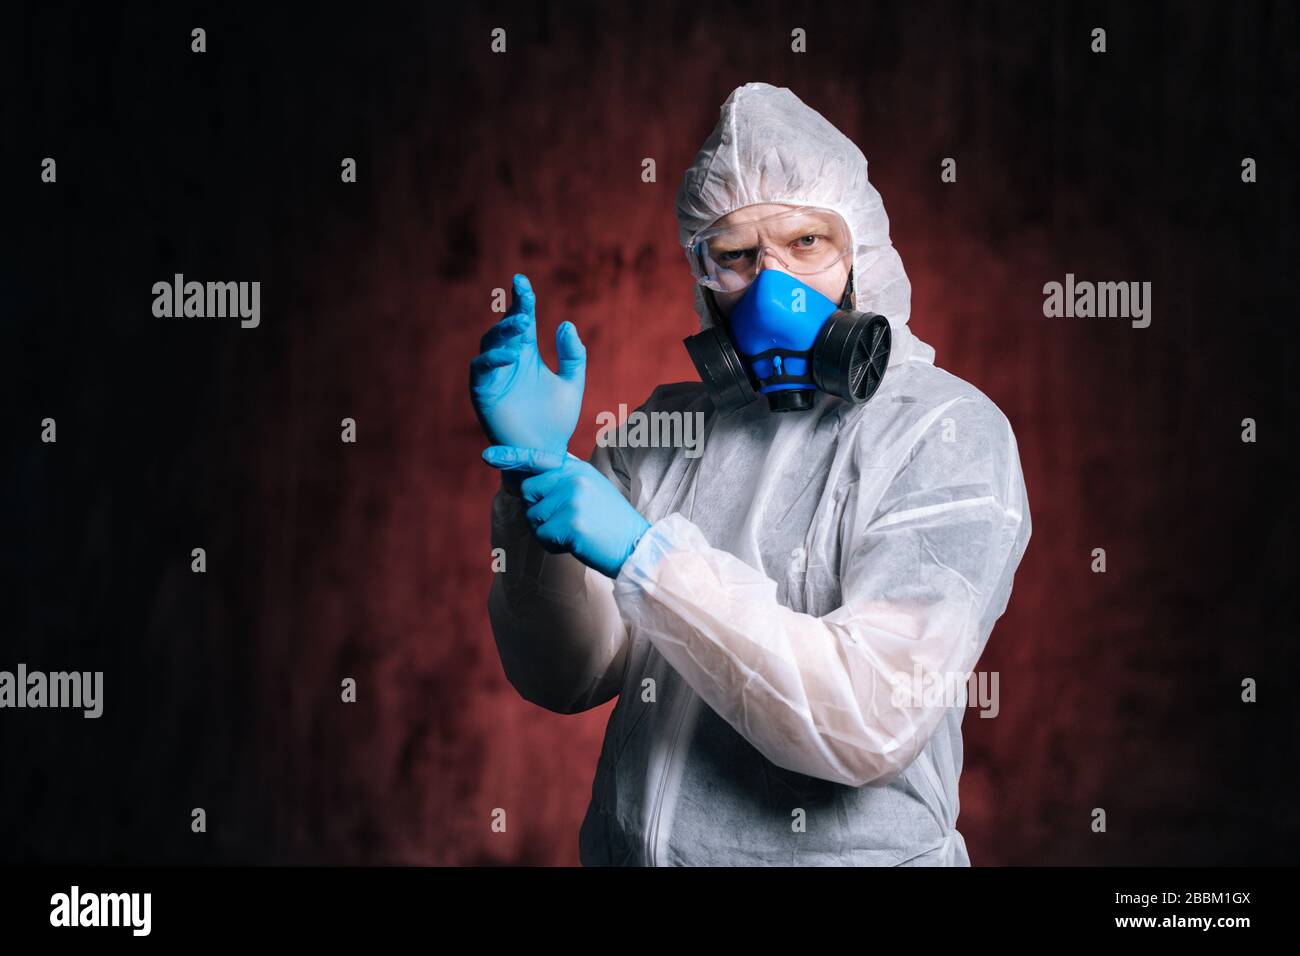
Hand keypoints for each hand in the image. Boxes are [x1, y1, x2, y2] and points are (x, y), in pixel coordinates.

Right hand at [469, 275, 585, 487]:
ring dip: (503, 332)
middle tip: (525, 302)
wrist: (546, 452)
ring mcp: (494, 376)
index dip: (521, 300)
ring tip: (523, 327)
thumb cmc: (557, 420)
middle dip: (512, 313)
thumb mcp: (572, 384)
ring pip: (490, 344)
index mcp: (527, 354)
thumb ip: (573, 355)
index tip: (522, 281)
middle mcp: (508, 361)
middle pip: (504, 328)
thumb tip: (566, 324)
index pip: (522, 320)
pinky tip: (510, 354)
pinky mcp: (483, 392)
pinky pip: (481, 369)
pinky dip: (492, 359)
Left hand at [482, 446, 651, 578]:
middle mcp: (573, 478)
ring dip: (547, 531)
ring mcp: (572, 499)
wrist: (636, 545)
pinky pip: (542, 536)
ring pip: (533, 517)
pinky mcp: (570, 522)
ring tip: (575, 532)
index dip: (511, 456)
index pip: (538, 458)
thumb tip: (530, 483)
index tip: (487, 455)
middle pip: (529, 492)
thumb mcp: (591, 490)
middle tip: (567, 521)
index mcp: (577, 469)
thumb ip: (564, 481)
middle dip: (539, 511)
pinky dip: (554, 545)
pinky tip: (575, 543)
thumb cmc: (610, 523)